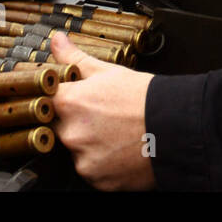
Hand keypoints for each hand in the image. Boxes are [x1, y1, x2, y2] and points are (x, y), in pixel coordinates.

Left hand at [49, 32, 156, 190]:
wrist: (177, 128)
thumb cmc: (146, 98)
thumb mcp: (109, 71)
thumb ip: (75, 58)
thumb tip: (57, 40)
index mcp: (69, 103)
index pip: (45, 101)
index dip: (58, 99)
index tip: (71, 100)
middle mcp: (71, 134)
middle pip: (59, 128)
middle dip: (76, 122)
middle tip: (102, 116)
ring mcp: (83, 160)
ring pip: (77, 151)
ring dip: (89, 144)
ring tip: (115, 134)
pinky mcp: (97, 181)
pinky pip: (92, 171)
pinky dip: (102, 163)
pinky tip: (120, 150)